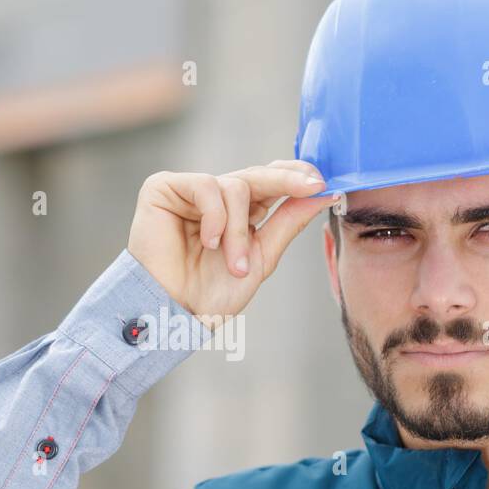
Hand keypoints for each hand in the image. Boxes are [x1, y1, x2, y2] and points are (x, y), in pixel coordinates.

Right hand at [126, 160, 334, 324]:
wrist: (175, 314)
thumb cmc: (212, 295)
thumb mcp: (261, 257)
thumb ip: (289, 222)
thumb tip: (324, 193)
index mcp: (240, 212)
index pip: (269, 180)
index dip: (294, 175)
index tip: (322, 182)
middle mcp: (216, 198)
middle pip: (257, 175)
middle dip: (286, 181)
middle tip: (312, 187)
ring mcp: (190, 192)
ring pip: (234, 186)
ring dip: (240, 229)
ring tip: (233, 263)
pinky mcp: (164, 188)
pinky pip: (206, 186)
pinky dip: (215, 217)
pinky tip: (208, 242)